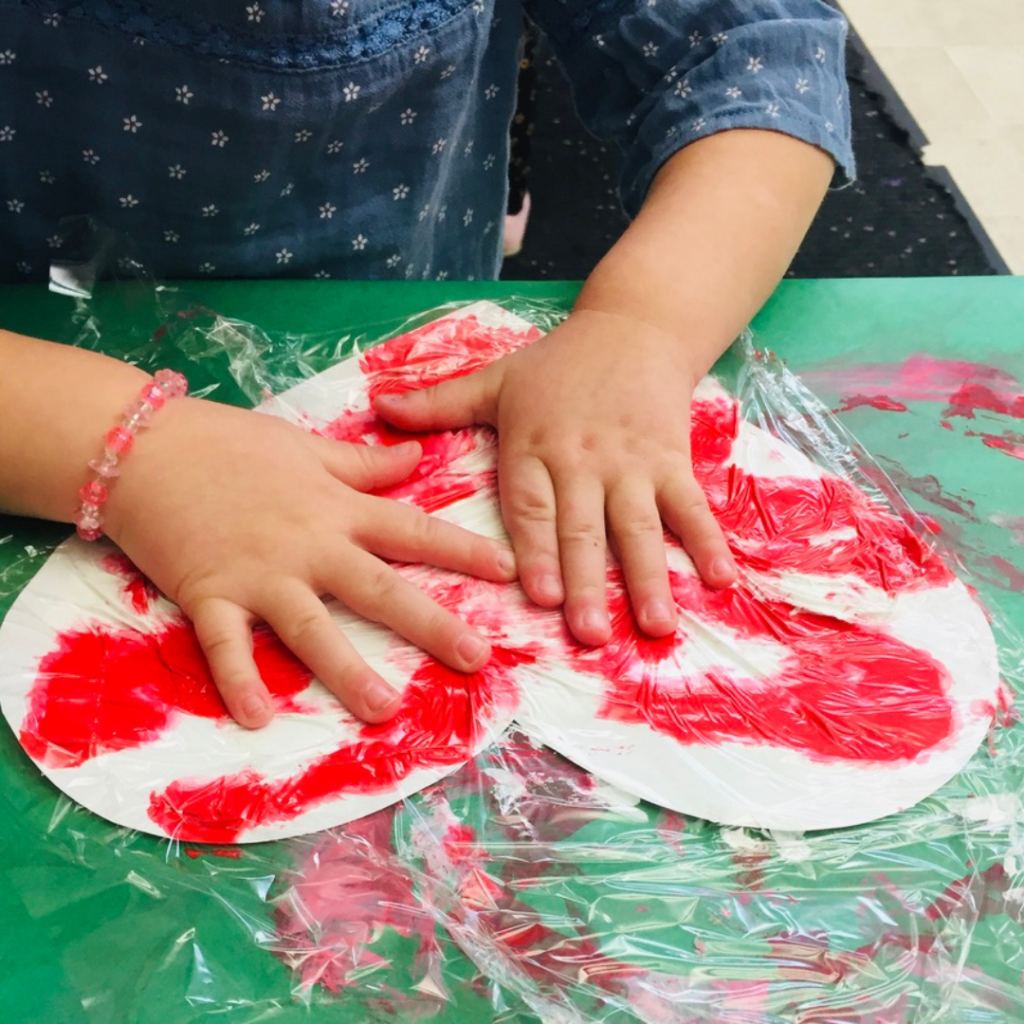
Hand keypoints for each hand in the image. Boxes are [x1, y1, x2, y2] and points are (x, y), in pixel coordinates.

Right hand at [104, 399, 515, 727]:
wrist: (143, 446)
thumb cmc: (228, 443)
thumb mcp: (306, 446)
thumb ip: (363, 464)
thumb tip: (416, 459)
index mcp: (336, 507)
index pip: (412, 529)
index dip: (463, 551)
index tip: (509, 573)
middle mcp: (308, 545)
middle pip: (379, 588)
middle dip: (431, 624)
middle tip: (477, 660)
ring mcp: (259, 574)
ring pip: (312, 628)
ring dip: (348, 671)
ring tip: (386, 710)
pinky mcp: (209, 594)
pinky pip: (226, 645)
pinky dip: (239, 680)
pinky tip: (259, 719)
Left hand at [374, 309, 736, 645]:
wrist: (633, 326)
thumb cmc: (557, 363)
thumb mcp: (495, 379)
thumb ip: (439, 402)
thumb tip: (376, 406)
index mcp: (533, 445)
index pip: (531, 504)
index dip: (535, 549)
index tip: (537, 595)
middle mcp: (582, 459)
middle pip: (584, 527)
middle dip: (587, 581)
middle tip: (589, 634)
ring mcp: (632, 462)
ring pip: (640, 525)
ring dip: (649, 576)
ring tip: (657, 625)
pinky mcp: (672, 459)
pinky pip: (690, 505)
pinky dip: (707, 541)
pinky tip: (720, 579)